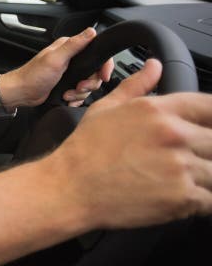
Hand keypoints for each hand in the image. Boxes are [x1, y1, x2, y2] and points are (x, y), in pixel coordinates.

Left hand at [1, 27, 113, 107]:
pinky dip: (75, 99)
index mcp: (69, 48)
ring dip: (80, 93)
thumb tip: (91, 31)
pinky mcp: (67, 84)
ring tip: (67, 94)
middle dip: (89, 84)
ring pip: (88, 85)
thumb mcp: (55, 59)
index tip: (104, 76)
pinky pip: (81, 94)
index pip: (96, 52)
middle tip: (79, 87)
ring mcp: (70, 73)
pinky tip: (66, 98)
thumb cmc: (33, 75)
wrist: (22, 93)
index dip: (104, 65)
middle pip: (95, 72)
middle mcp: (71, 59)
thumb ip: (74, 45)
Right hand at [50, 59, 211, 228]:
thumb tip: (154, 65)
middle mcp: (173, 134)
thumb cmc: (84, 151)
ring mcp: (180, 167)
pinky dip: (204, 200)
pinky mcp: (182, 197)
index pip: (211, 106)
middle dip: (208, 151)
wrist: (69, 188)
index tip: (207, 129)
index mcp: (158, 110)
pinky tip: (187, 198)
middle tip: (193, 159)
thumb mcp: (105, 108)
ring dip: (208, 177)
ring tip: (189, 180)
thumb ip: (136, 85)